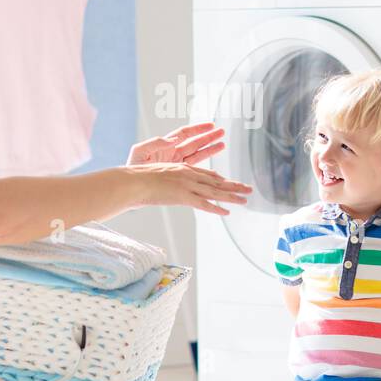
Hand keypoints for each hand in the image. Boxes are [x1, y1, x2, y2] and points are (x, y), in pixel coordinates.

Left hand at [127, 122, 225, 166]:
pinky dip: (203, 167)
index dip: (197, 128)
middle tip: (221, 132)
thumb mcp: (140, 151)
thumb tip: (171, 139)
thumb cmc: (132, 167)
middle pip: (194, 142)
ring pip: (197, 154)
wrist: (131, 185)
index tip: (210, 125)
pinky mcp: (177, 175)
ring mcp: (176, 164)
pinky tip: (212, 166)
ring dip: (209, 149)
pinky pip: (193, 169)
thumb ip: (155, 143)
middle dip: (208, 137)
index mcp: (165, 145)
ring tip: (222, 144)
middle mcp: (173, 153)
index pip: (185, 133)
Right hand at [130, 162, 251, 215]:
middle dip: (234, 186)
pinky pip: (203, 203)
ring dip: (231, 196)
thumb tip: (171, 187)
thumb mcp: (157, 176)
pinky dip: (216, 208)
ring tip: (245, 200)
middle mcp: (188, 174)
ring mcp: (186, 185)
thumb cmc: (139, 180)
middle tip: (248, 189)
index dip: (221, 180)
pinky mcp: (182, 196)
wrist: (132, 181)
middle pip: (216, 182)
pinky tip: (226, 212)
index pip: (207, 174)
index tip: (231, 183)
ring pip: (214, 192)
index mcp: (182, 168)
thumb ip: (168, 180)